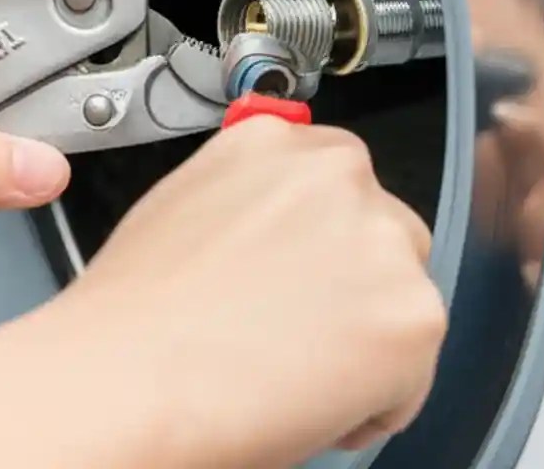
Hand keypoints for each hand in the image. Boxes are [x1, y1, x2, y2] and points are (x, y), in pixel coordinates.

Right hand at [56, 117, 445, 466]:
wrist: (129, 382)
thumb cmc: (132, 319)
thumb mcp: (179, 209)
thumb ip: (245, 199)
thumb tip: (273, 224)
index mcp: (274, 138)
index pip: (333, 181)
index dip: (315, 243)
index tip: (295, 273)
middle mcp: (337, 174)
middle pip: (381, 236)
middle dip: (349, 287)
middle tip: (289, 333)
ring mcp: (383, 241)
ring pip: (400, 306)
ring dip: (360, 343)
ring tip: (285, 372)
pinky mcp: (414, 315)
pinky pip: (411, 377)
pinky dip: (372, 405)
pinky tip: (305, 403)